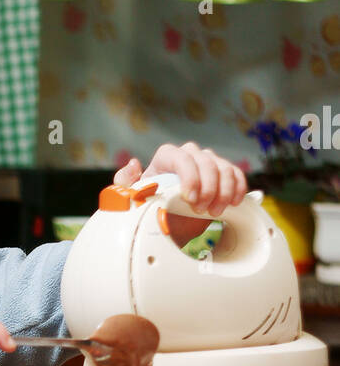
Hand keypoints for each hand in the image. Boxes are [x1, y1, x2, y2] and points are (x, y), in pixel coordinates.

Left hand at [114, 142, 247, 217]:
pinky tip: (234, 203)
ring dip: (224, 192)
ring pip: (224, 168)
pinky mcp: (224, 171)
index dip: (190, 177)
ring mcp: (209, 160)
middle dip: (207, 189)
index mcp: (167, 156)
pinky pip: (237, 174)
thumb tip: (134, 164)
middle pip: (206, 162)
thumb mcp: (133, 194)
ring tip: (215, 212)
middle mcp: (190, 153)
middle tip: (202, 210)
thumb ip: (125, 182)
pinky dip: (238, 188)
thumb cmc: (151, 199)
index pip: (181, 157)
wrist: (168, 209)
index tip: (190, 199)